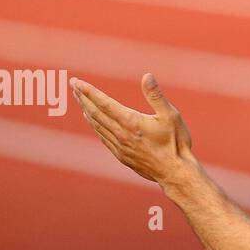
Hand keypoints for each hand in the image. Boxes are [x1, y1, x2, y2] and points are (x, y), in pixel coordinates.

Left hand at [72, 73, 194, 185]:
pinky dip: (94, 125)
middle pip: (95, 113)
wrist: (175, 173)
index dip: (89, 92)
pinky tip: (92, 120)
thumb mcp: (171, 116)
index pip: (104, 104)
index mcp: (131, 122)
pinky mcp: (122, 155)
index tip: (76, 82)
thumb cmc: (176, 143)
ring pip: (97, 125)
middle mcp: (121, 135)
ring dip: (86, 110)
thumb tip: (147, 76)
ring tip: (79, 98)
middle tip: (73, 85)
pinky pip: (103, 137)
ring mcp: (120, 146)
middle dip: (83, 98)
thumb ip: (156, 95)